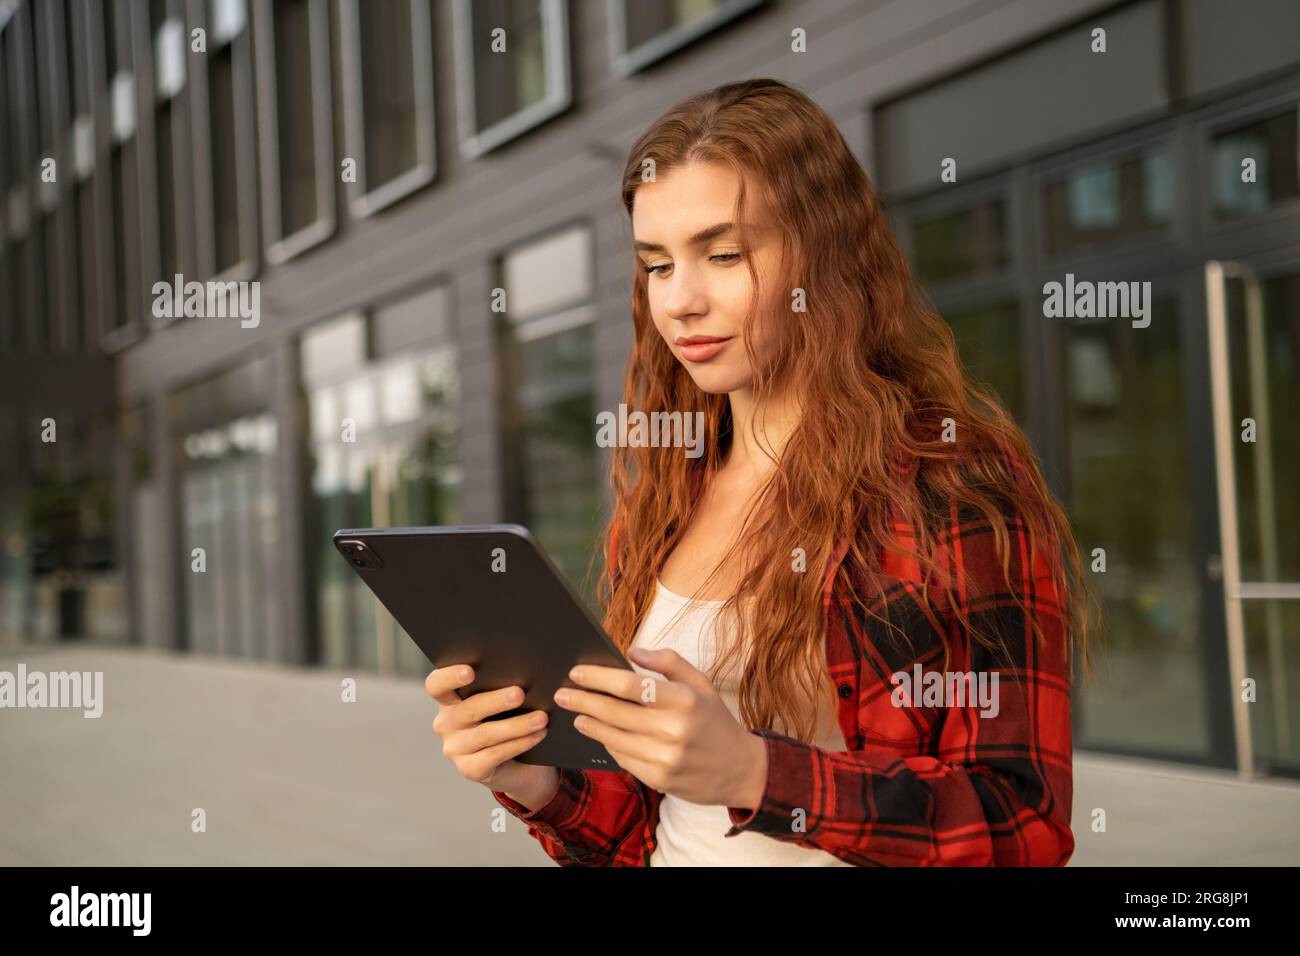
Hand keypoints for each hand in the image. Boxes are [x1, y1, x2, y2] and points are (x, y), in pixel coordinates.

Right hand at [425, 664, 558, 808]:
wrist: (518, 762)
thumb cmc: (508, 717)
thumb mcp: (501, 700)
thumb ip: (501, 684)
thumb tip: (523, 673)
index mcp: (448, 699)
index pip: (436, 685)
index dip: (449, 677)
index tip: (470, 671)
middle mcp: (446, 723)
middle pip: (467, 709)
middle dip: (496, 700)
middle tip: (519, 693)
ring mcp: (455, 748)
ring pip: (485, 734)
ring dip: (517, 725)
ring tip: (541, 718)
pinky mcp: (470, 769)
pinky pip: (495, 755)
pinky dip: (520, 743)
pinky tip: (538, 734)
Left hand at [554, 647, 767, 808]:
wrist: (739, 769)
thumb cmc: (715, 721)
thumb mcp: (701, 683)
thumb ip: (668, 662)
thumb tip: (631, 651)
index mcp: (684, 700)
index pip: (630, 686)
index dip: (598, 678)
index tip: (577, 672)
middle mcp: (674, 729)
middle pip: (615, 712)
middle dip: (583, 700)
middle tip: (562, 693)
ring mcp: (665, 757)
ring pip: (614, 737)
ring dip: (590, 723)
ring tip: (576, 713)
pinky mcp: (659, 779)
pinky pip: (623, 758)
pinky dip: (608, 743)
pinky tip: (599, 733)